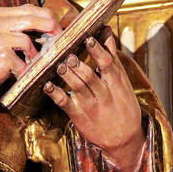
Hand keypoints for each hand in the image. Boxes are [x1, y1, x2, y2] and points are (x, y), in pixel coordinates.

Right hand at [0, 5, 60, 110]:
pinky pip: (22, 63)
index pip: (30, 9)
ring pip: (28, 41)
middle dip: (51, 29)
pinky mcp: (2, 56)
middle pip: (34, 19)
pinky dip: (23, 70)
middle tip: (59, 40)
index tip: (56, 28)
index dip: (47, 17)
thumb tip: (40, 27)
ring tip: (31, 63)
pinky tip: (18, 74)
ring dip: (34, 54)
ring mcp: (0, 39)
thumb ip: (12, 26)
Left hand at [43, 31, 143, 171]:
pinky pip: (65, 103)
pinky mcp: (79, 115)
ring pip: (77, 87)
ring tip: (59, 65)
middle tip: (68, 53)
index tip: (88, 38)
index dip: (97, 50)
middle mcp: (103, 93)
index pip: (107, 63)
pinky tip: (47, 85)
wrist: (124, 140)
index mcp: (116, 82)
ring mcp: (90, 105)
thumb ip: (112, 57)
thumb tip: (106, 31)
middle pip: (90, 75)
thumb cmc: (123, 106)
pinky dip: (55, 94)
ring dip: (67, 75)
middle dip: (78, 64)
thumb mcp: (123, 82)